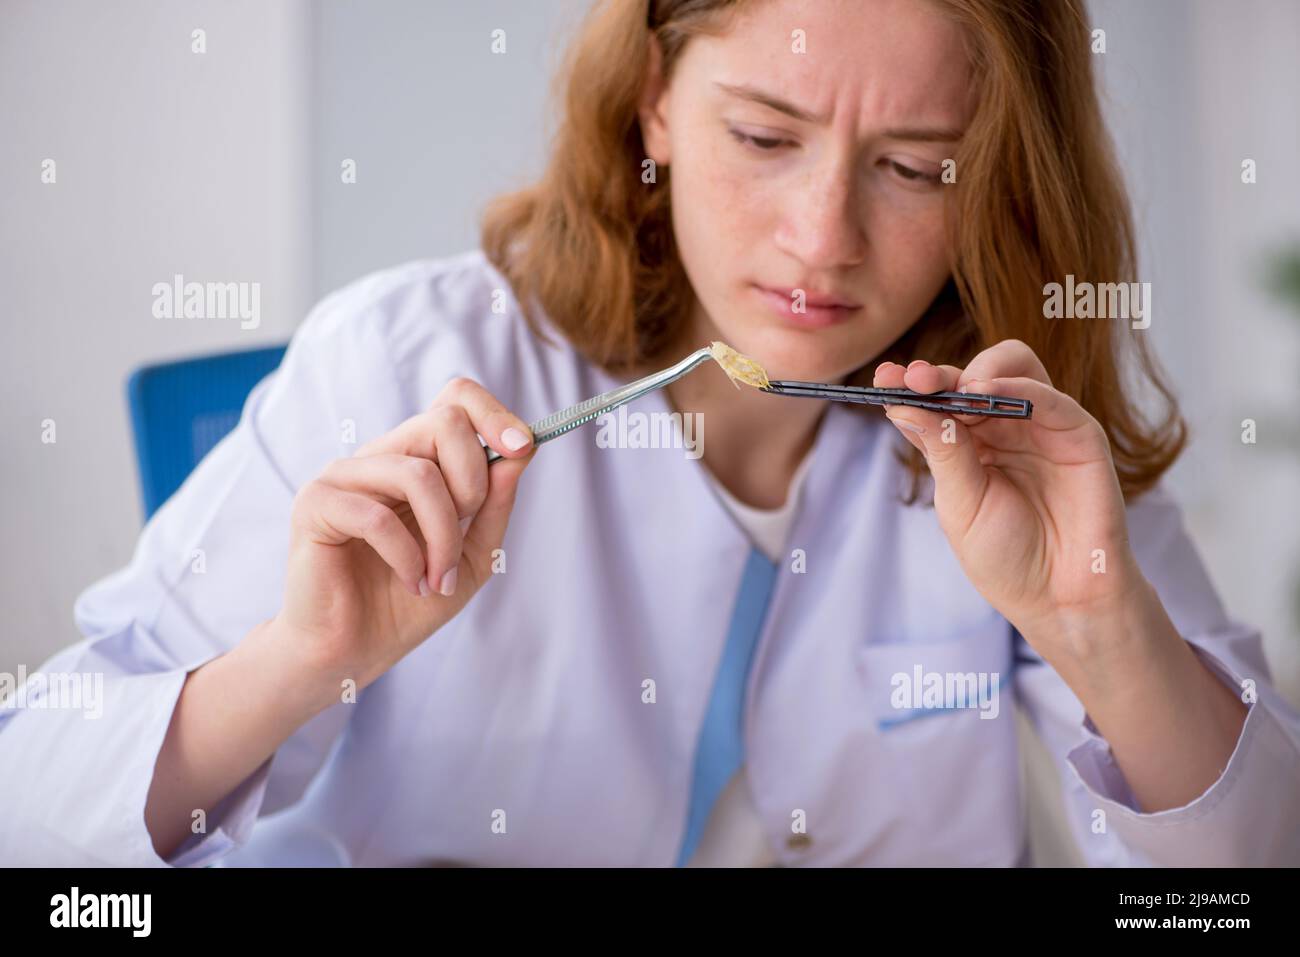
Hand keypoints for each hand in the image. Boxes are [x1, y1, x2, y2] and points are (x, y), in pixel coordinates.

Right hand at [275, 377, 534, 691]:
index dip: (494, 415)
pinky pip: (376, 515)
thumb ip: (495, 505)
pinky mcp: (315, 505)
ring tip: (439, 577)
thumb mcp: (474, 556)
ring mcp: (343, 476)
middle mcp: (380, 456)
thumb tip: (521, 452)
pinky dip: (407, 555)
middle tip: (467, 531)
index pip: (454, 400)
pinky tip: (411, 582)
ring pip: (417, 473)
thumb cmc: (409, 602)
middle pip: (443, 423)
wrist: (354, 651)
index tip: (524, 448)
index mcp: (416, 459)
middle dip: (473, 483)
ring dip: (443, 534)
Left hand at [874, 339, 1147, 662]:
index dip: (911, 384)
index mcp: (969, 443)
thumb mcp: (960, 503)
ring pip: (1013, 368)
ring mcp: (1042, 427)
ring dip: (979, 370)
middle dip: (939, 373)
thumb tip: (901, 404)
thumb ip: (941, 450)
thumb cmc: (1007, 557)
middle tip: (915, 379)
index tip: (884, 377)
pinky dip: (1016, 388)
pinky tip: (987, 395)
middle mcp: (1004, 428)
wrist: (1059, 599)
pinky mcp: (1078, 435)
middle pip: (971, 376)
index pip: (938, 399)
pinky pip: (1048, 398)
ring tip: (957, 391)